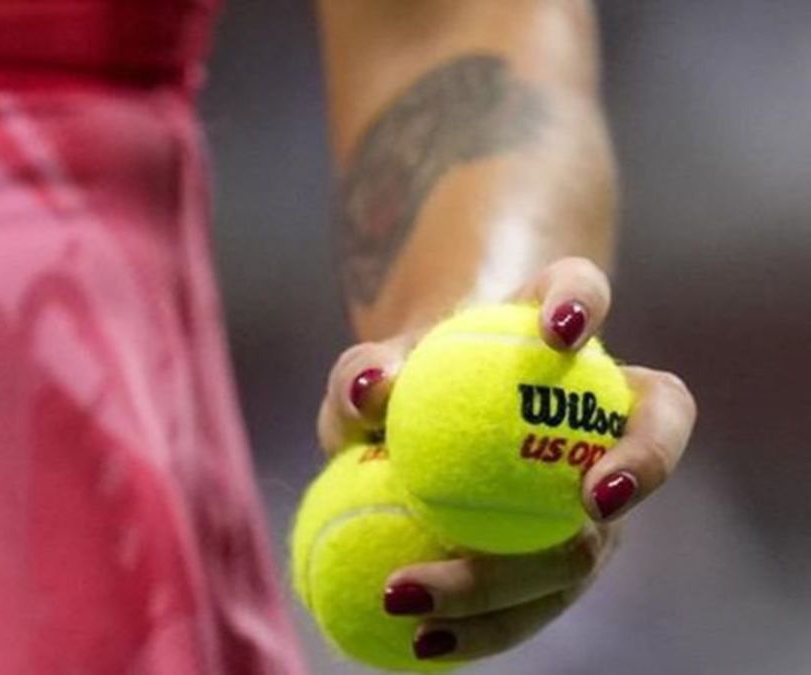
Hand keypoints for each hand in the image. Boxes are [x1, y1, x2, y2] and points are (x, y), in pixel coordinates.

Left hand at [315, 257, 696, 662]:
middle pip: (649, 429)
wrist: (418, 430)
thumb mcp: (369, 375)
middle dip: (643, 466)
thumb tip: (369, 391)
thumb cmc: (402, 388)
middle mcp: (602, 410)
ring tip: (427, 603)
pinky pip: (540, 599)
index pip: (582, 292)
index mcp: (553, 336)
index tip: (561, 333)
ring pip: (592, 543)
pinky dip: (485, 625)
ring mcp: (599, 492)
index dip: (586, 303)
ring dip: (522, 579)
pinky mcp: (574, 558)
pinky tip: (426, 642)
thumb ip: (361, 373)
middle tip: (590, 503)